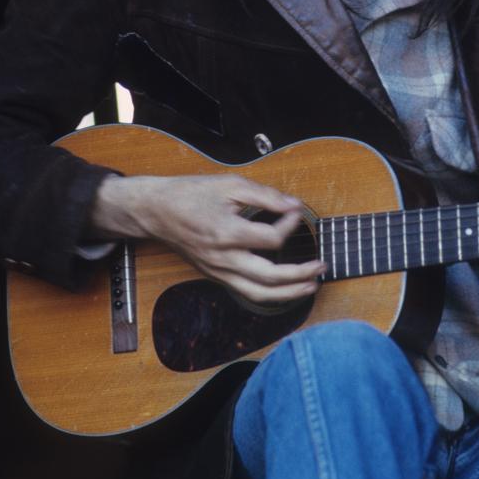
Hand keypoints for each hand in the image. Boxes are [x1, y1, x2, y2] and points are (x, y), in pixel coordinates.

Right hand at [91, 174, 323, 305]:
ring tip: (311, 286)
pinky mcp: (215, 276)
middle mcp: (223, 258)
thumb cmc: (191, 194)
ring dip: (290, 294)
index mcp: (227, 233)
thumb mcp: (230, 184)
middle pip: (271, 278)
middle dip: (301, 275)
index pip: (272, 238)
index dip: (290, 223)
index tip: (296, 212)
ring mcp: (218, 272)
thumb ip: (265, 196)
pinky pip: (246, 292)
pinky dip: (270, 294)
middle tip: (322, 265)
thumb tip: (294, 205)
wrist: (156, 212)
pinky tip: (285, 288)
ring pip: (259, 294)